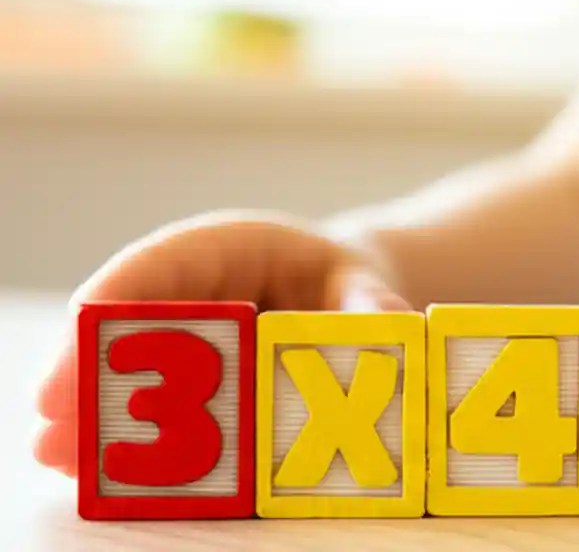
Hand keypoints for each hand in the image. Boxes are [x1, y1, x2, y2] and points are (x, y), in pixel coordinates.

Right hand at [33, 211, 408, 476]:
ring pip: (128, 366)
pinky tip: (101, 468)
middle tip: (53, 431)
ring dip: (97, 413)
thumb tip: (389, 327)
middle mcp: (192, 289)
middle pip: (128, 324)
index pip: (159, 263)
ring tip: (62, 458)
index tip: (80, 334)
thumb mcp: (363, 283)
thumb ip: (371, 306)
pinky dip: (130, 432)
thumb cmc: (344, 281)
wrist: (348, 297)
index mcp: (229, 247)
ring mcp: (183, 334)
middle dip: (89, 374)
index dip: (114, 298)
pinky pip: (154, 400)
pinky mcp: (189, 378)